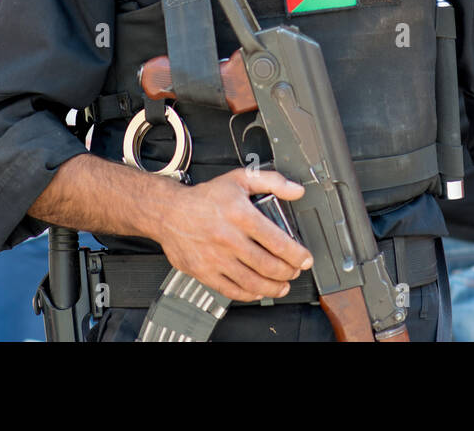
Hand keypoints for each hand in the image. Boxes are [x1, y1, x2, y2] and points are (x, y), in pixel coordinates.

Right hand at [153, 167, 313, 302]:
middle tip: (294, 271)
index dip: (297, 255)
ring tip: (282, 286)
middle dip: (288, 272)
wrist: (168, 212)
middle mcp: (229, 239)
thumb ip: (272, 181)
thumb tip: (296, 190)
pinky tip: (257, 291)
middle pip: (268, 265)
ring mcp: (216, 258)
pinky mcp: (204, 272)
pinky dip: (249, 294)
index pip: (278, 242)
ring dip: (273, 287)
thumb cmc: (205, 198)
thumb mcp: (240, 179)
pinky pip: (231, 290)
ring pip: (252, 282)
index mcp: (241, 215)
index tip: (305, 259)